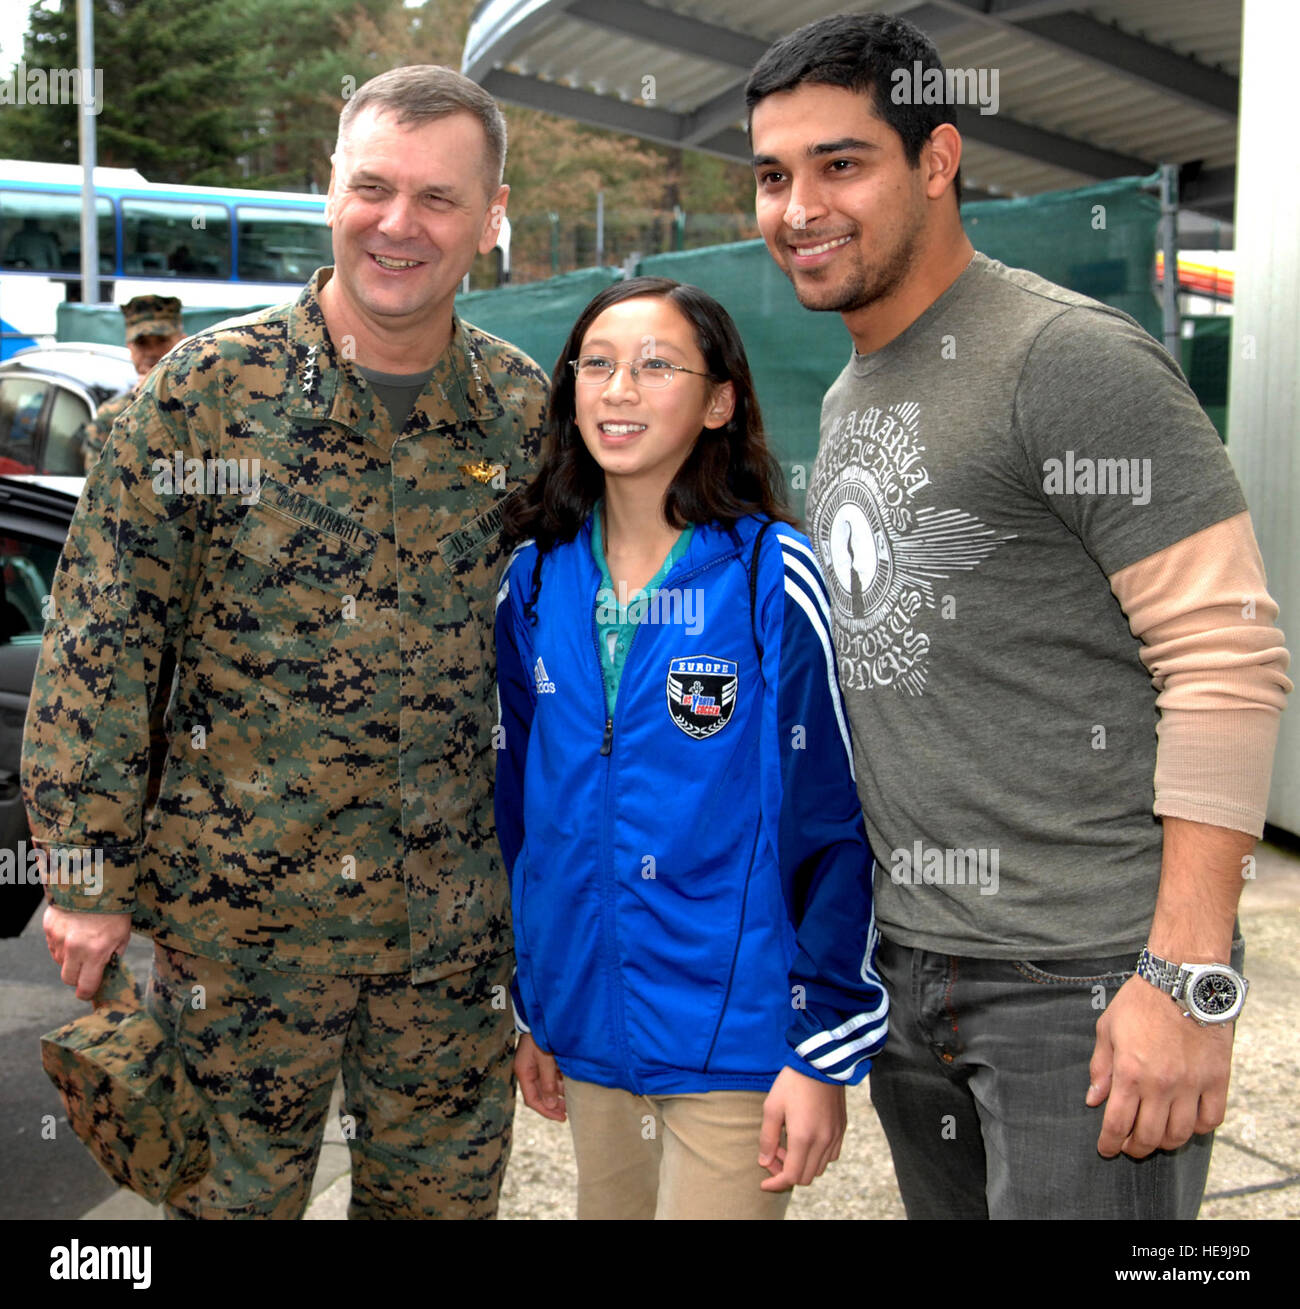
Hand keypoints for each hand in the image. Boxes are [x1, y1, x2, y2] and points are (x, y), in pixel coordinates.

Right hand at [43, 903, 132, 1001]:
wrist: (96, 880)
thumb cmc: (115, 908)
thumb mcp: (123, 934)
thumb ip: (113, 955)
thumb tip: (105, 970)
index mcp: (96, 952)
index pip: (85, 986)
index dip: (87, 993)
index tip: (88, 992)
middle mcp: (74, 948)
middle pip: (68, 978)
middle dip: (77, 976)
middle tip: (87, 967)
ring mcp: (58, 938)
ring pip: (59, 961)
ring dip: (70, 957)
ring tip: (83, 939)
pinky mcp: (49, 927)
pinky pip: (52, 945)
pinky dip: (61, 942)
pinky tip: (74, 928)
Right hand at [515, 1031, 565, 1121]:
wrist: (542, 1015)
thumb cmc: (541, 1035)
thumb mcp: (545, 1058)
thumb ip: (548, 1081)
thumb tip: (551, 1104)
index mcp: (524, 1072)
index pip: (533, 1100)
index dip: (547, 1111)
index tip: (562, 1118)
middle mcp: (528, 1071)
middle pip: (540, 1095)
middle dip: (554, 1105)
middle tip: (569, 1112)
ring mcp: (535, 1065)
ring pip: (547, 1086)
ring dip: (558, 1094)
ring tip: (573, 1100)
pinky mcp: (543, 1059)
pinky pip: (551, 1076)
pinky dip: (560, 1082)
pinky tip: (571, 1085)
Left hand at [758, 1066, 845, 1190]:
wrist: (820, 1061)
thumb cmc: (793, 1082)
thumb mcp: (772, 1107)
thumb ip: (767, 1138)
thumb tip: (764, 1161)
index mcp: (803, 1138)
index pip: (791, 1177)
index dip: (776, 1184)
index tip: (764, 1184)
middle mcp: (822, 1142)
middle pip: (805, 1177)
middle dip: (786, 1173)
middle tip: (774, 1155)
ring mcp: (835, 1136)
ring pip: (819, 1169)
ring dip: (802, 1165)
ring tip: (788, 1145)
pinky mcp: (841, 1129)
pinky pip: (830, 1156)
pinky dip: (816, 1158)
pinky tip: (805, 1141)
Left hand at [1088, 973, 1234, 1158]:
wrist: (1182, 980)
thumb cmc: (1140, 1002)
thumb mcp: (1107, 1029)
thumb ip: (1100, 1068)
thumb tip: (1093, 1099)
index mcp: (1130, 1072)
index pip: (1118, 1123)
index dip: (1110, 1143)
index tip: (1106, 1149)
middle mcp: (1161, 1084)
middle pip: (1149, 1136)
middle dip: (1135, 1147)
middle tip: (1129, 1146)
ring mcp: (1192, 1084)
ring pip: (1180, 1134)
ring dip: (1165, 1142)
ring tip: (1155, 1137)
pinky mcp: (1217, 1080)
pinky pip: (1210, 1120)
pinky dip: (1198, 1128)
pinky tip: (1186, 1122)